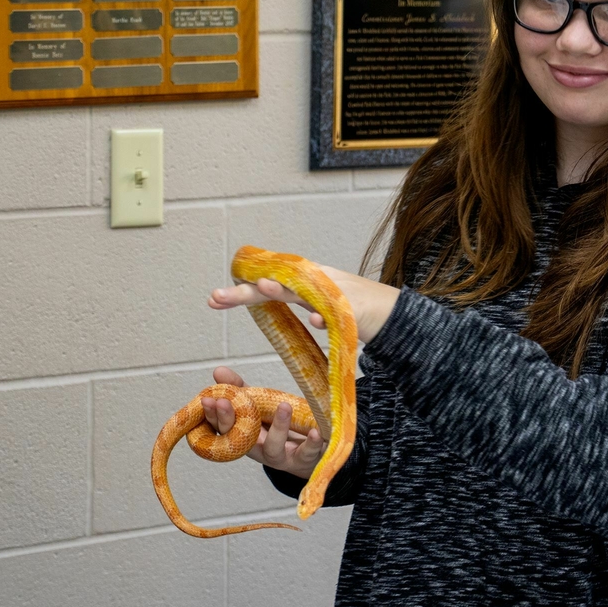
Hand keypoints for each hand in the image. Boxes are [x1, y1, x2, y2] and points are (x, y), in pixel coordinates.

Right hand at [201, 366, 324, 479]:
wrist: (309, 454)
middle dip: (229, 421)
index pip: (223, 428)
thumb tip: (217, 370)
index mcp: (244, 436)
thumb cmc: (277, 426)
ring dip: (278, 427)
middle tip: (223, 402)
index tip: (207, 399)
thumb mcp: (258, 406)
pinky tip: (315, 432)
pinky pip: (307, 453)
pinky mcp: (303, 460)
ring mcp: (280, 456)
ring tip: (284, 406)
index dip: (213, 415)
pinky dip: (311, 443)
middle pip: (239, 440)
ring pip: (274, 447)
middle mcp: (258, 449)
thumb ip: (240, 390)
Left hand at [207, 259, 400, 343]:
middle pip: (278, 285)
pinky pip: (338, 316)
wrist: (394, 314)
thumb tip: (268, 292)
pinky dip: (326, 318)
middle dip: (247, 291)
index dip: (242, 291)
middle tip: (216, 297)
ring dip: (282, 290)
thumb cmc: (355, 311)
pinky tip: (315, 322)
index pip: (270, 283)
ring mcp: (337, 295)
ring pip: (304, 293)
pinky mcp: (355, 311)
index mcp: (307, 284)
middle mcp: (318, 283)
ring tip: (261, 288)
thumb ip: (300, 301)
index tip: (214, 300)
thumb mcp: (321, 305)